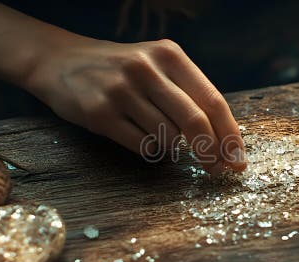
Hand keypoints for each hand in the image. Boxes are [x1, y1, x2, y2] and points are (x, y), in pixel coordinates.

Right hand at [24, 39, 245, 173]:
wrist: (60, 61)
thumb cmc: (121, 69)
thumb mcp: (157, 64)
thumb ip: (188, 92)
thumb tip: (224, 138)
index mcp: (169, 55)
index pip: (212, 100)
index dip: (229, 134)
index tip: (238, 160)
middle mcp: (146, 69)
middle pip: (194, 121)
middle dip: (212, 152)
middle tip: (217, 170)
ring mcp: (121, 90)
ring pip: (167, 137)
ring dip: (171, 146)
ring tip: (157, 132)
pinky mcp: (99, 113)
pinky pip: (140, 145)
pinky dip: (148, 149)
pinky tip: (140, 136)